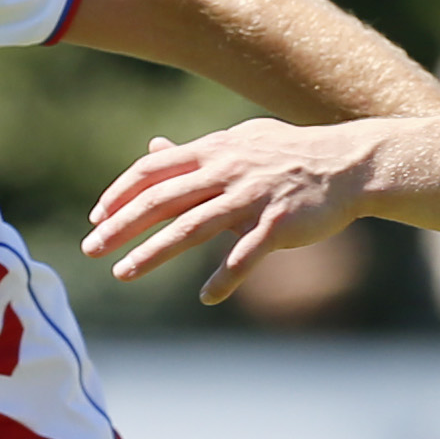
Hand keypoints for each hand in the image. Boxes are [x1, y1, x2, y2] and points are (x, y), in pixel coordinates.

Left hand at [81, 123, 377, 301]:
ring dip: (154, 253)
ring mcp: (252, 198)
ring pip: (192, 227)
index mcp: (214, 151)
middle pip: (162, 200)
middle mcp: (227, 172)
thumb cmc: (290, 153)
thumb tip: (153, 147)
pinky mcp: (279, 223)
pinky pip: (245, 255)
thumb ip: (195, 151)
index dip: (121, 193)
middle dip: (121, 225)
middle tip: (90, 248)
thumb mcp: (239, 141)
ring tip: (124, 274)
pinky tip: (206, 297)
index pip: (153, 170)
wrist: (349, 163)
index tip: (96, 216)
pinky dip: (225, 278)